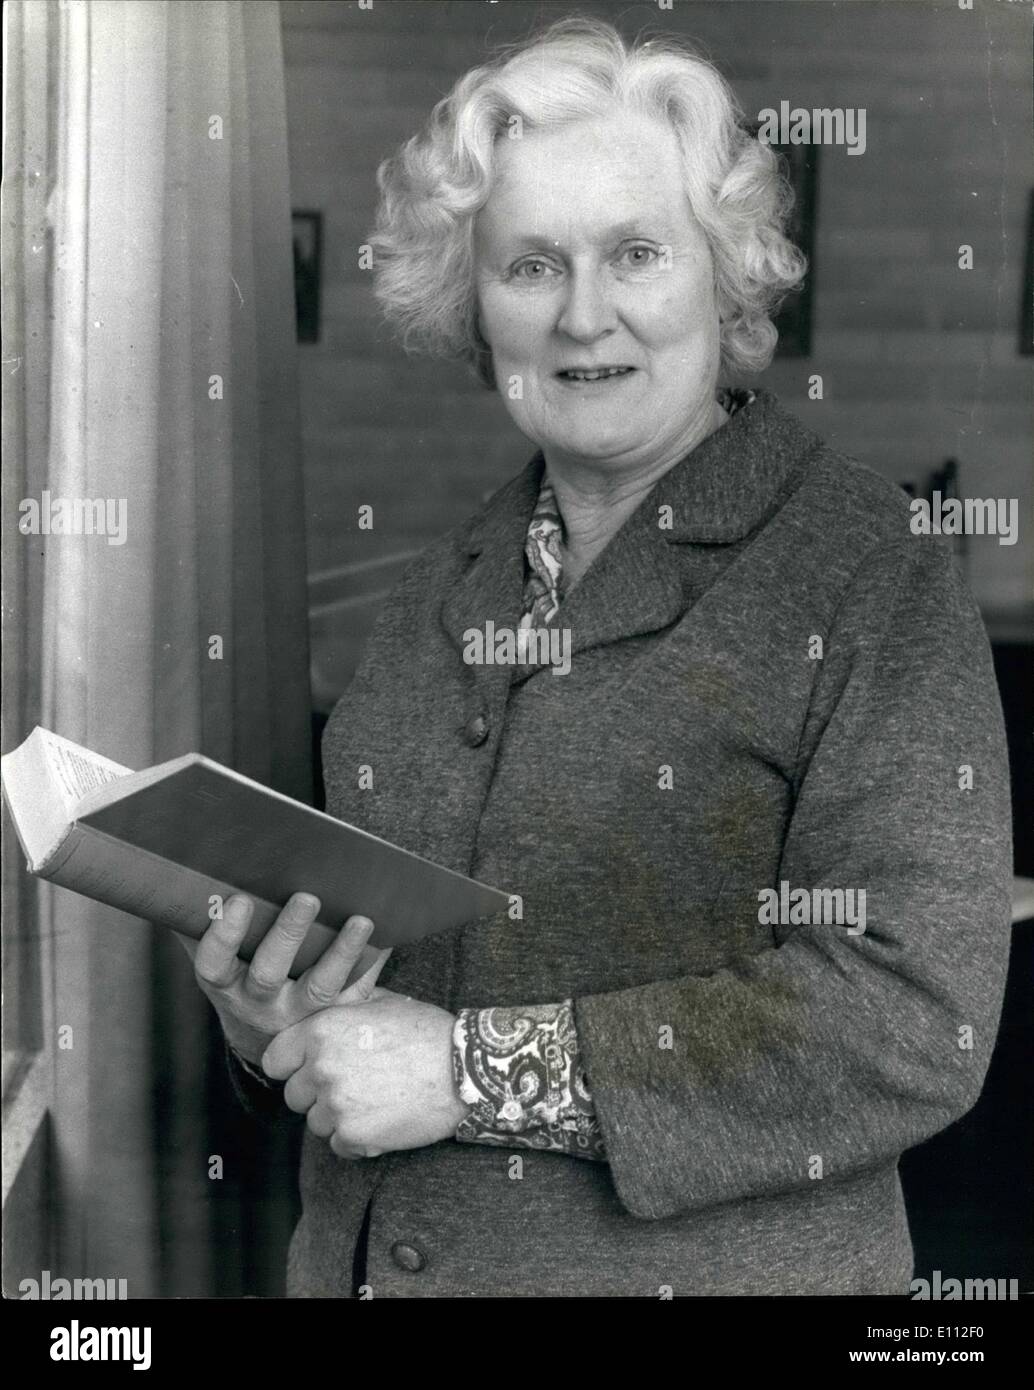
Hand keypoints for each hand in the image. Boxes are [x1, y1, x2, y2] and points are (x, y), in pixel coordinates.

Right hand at [179, 893, 390, 1063]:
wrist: (265, 1032)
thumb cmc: (240, 972)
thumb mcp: (221, 955)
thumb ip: (206, 920)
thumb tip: (200, 866)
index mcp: (224, 983)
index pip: (214, 963)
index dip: (223, 935)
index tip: (238, 899)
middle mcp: (258, 1003)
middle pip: (269, 972)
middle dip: (288, 933)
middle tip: (306, 896)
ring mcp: (297, 1015)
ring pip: (320, 988)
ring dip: (342, 952)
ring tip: (361, 919)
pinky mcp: (332, 1017)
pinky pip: (356, 993)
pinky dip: (373, 965)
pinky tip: (389, 936)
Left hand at [262, 989, 470, 1157]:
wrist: (464, 1069)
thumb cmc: (425, 1031)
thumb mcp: (381, 1002)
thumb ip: (343, 1005)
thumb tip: (327, 998)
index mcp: (321, 1030)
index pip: (274, 1060)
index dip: (291, 1065)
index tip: (309, 1068)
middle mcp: (321, 1067)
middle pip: (294, 1095)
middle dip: (317, 1093)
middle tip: (353, 1084)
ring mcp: (336, 1104)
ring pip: (315, 1123)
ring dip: (337, 1117)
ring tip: (373, 1100)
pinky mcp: (354, 1135)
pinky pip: (338, 1145)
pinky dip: (356, 1140)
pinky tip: (382, 1119)